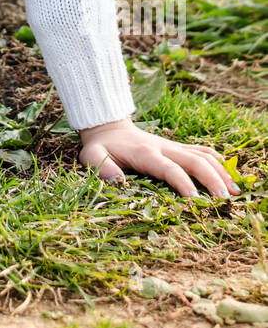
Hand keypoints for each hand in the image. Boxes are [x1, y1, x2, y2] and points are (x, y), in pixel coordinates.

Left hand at [79, 117, 240, 199]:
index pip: (169, 168)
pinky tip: (229, 174)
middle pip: (195, 160)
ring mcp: (173, 146)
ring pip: (203, 154)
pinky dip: (218, 161)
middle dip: (212, 179)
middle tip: (225, 200)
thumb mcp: (92, 156)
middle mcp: (164, 147)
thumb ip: (102, 168)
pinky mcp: (178, 147)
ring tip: (235, 191)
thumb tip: (116, 182)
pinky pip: (202, 150)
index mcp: (145, 152)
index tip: (195, 200)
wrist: (108, 127)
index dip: (183, 183)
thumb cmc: (101, 147)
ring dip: (220, 171)